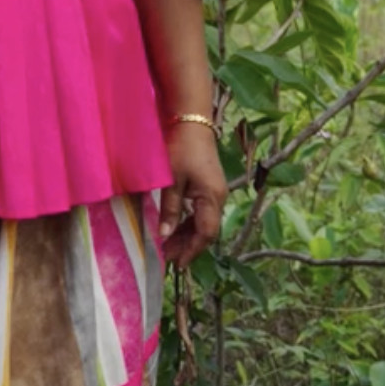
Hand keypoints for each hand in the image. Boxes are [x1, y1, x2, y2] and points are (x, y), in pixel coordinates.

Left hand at [156, 118, 226, 268]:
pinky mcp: (210, 185)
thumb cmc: (180, 148)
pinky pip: (202, 212)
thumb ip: (170, 209)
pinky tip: (175, 227)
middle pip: (207, 230)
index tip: (177, 264)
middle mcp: (219, 197)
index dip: (192, 250)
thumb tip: (165, 235)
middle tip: (167, 258)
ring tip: (169, 246)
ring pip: (205, 222)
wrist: (192, 121)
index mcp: (212, 197)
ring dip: (188, 235)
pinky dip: (190, 223)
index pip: (206, 233)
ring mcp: (216, 191)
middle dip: (188, 246)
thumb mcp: (171, 180)